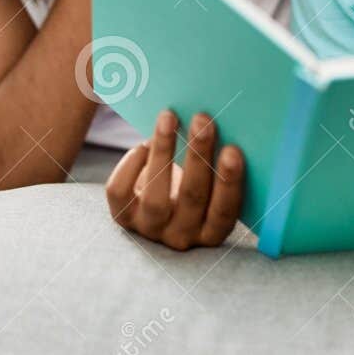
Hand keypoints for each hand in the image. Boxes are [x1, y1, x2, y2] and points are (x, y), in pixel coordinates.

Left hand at [105, 109, 245, 249]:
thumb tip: (219, 125)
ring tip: (168, 118)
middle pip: (192, 198)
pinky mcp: (124, 218)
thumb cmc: (193, 184)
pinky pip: (121, 193)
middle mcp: (181, 236)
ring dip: (163, 152)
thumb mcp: (209, 184)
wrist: (158, 201)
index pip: (224, 212)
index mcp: (211, 232)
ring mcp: (150, 229)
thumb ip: (217, 166)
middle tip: (202, 120)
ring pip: (155, 198)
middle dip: (198, 156)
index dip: (229, 183)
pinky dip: (131, 164)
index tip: (233, 149)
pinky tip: (144, 144)